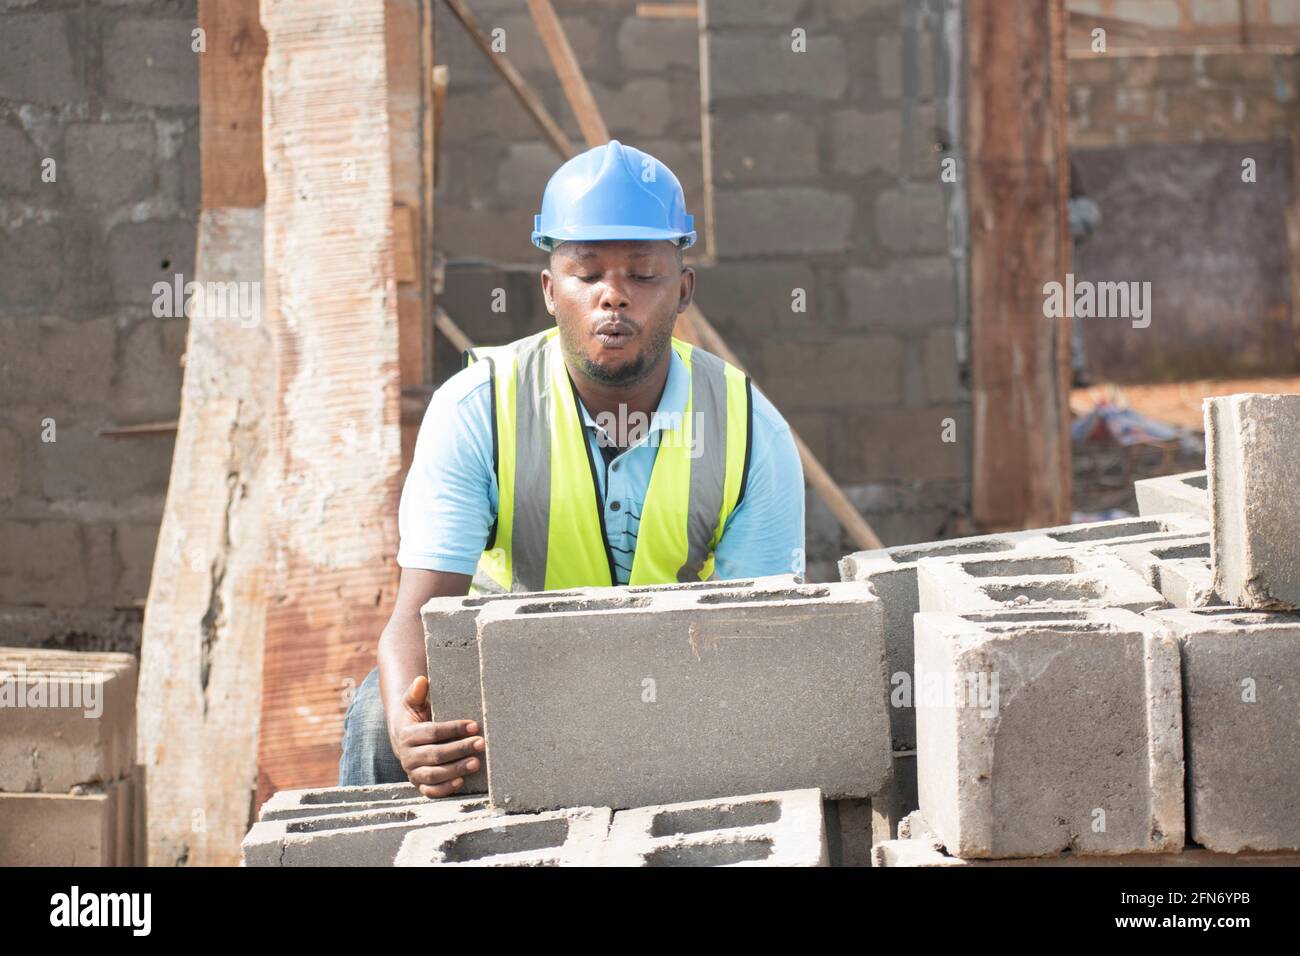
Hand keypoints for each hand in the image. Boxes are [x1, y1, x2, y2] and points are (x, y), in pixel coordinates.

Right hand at [389, 675, 484, 797]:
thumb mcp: (412, 704)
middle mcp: (407, 756)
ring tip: (476, 763)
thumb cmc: (415, 718)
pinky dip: (444, 789)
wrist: (404, 739)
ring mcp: (413, 772)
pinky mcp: (419, 785)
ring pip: (434, 775)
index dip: (454, 729)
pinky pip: (430, 792)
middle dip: (459, 749)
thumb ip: (416, 693)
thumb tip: (421, 680)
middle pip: (435, 754)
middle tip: (481, 743)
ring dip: (456, 770)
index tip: (474, 725)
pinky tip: (461, 782)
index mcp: (407, 735)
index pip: (432, 732)